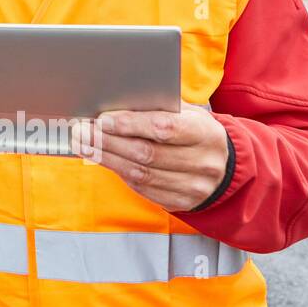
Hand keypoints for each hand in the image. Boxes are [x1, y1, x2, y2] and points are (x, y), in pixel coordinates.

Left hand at [69, 104, 230, 211]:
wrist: (225, 167)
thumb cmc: (195, 132)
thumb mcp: (188, 114)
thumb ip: (158, 108)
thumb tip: (115, 104)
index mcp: (206, 134)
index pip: (164, 128)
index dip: (130, 124)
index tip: (103, 119)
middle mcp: (203, 163)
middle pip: (146, 154)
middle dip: (108, 141)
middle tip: (82, 131)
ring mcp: (193, 187)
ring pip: (140, 174)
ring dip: (106, 158)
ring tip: (84, 144)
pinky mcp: (181, 202)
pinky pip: (143, 188)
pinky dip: (118, 172)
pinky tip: (102, 159)